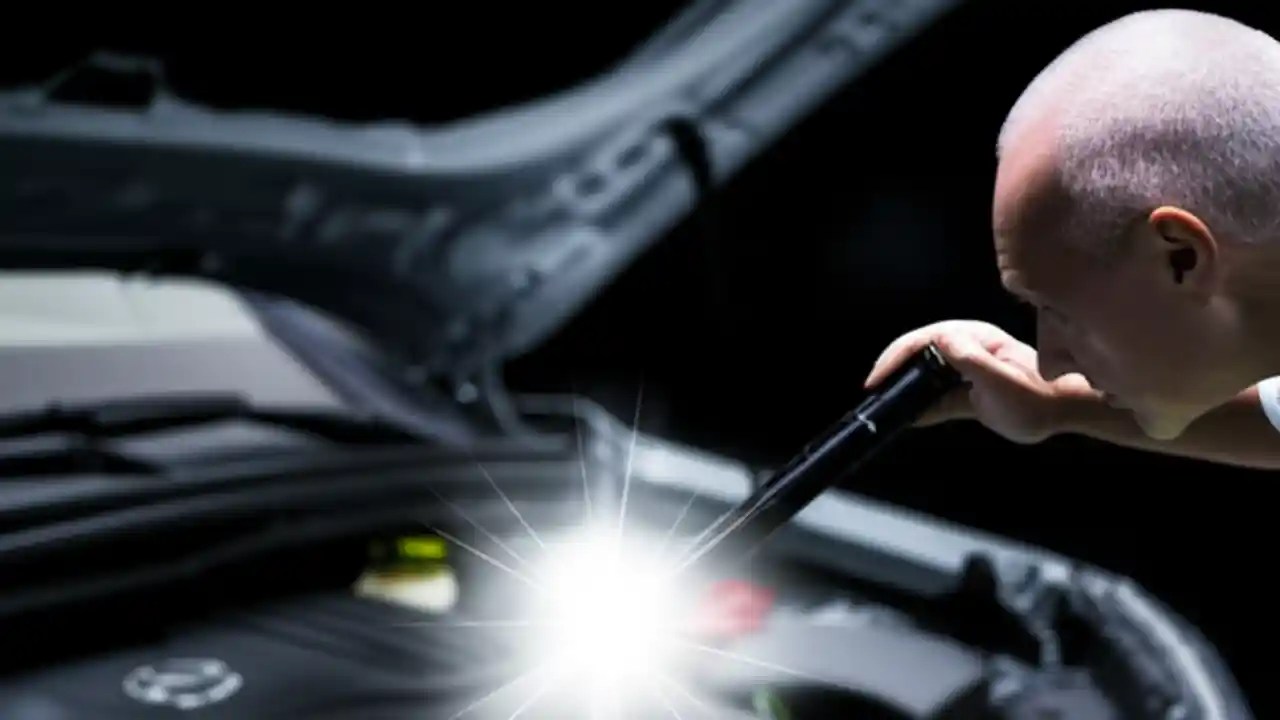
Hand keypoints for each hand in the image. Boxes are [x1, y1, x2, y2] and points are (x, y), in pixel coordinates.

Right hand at [864, 320, 1094, 443]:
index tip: (877, 380)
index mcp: (972, 337)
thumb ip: (973, 361)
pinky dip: (919, 402)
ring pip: (923, 370)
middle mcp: (965, 346)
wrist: (1063, 411)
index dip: (895, 357)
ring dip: (903, 385)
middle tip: (873, 394)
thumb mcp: (1004, 381)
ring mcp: (966, 365)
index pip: (922, 339)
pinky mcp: (967, 386)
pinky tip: (907, 417)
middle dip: (892, 369)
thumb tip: (942, 340)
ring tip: (885, 404)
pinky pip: (935, 391)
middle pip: (917, 351)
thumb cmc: (1039, 398)